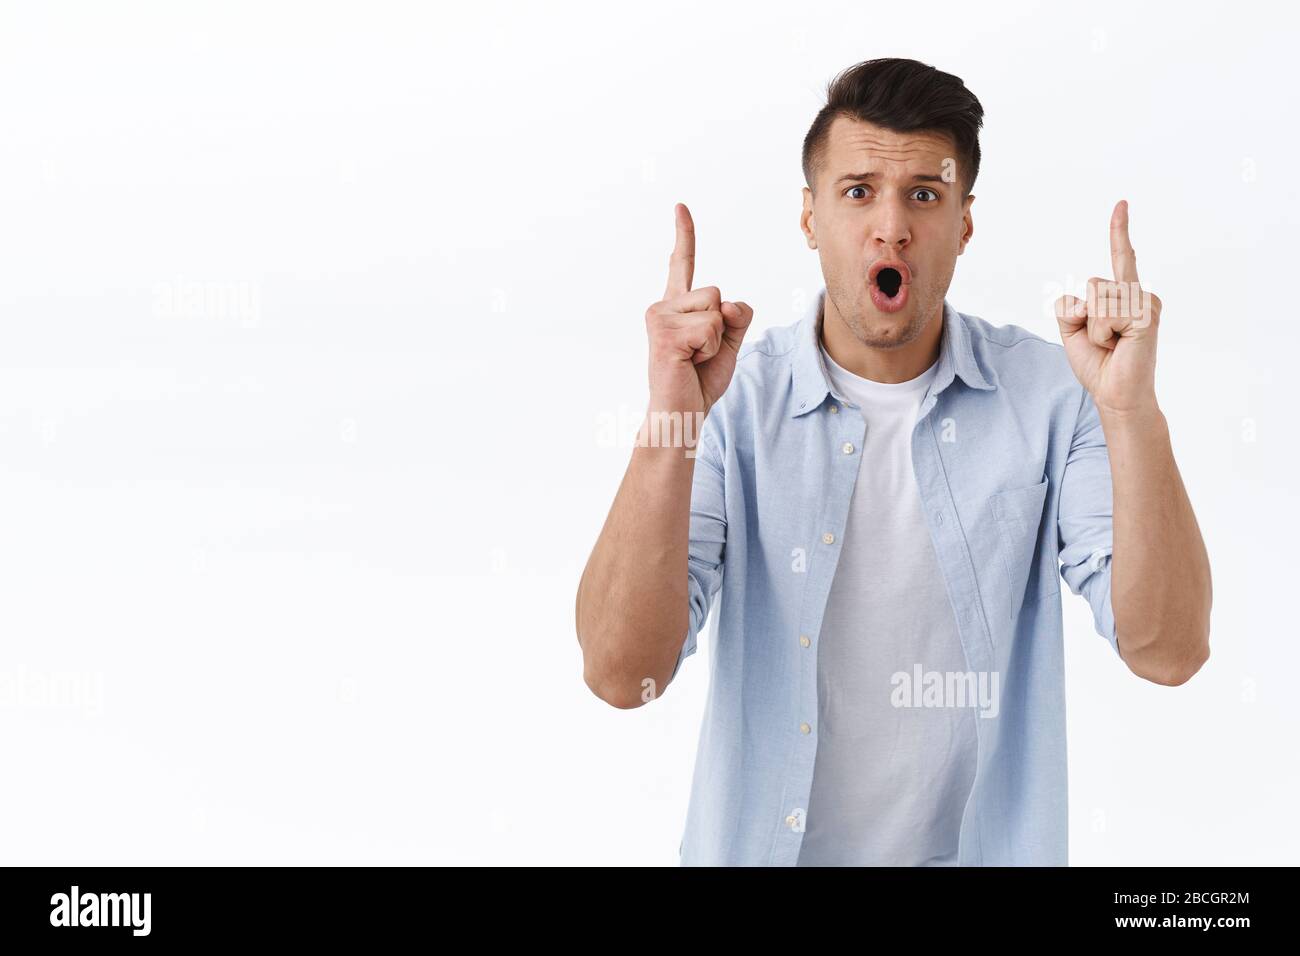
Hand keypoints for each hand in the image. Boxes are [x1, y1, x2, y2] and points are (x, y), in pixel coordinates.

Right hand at [645, 203, 752, 416]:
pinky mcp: (665, 334)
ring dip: (716, 340)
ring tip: (693, 359)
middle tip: (699, 354)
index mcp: (676, 306)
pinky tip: (689, 363)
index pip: (682, 265)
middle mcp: (663, 306)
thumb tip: (727, 303)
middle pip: (716, 293)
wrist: (681, 413)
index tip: (680, 207)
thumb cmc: (700, 380)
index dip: (684, 236)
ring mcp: (660, 318)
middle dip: (722, 327)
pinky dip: (710, 349)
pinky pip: (710, 328)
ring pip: (715, 309)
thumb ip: (736, 316)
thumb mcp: (729, 342)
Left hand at [1054, 200, 1162, 415]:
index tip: (1121, 204)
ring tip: (1112, 344)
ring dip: (1093, 328)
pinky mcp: (1147, 315)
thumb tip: (1085, 299)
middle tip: (1104, 340)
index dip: (1119, 230)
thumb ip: (1070, 306)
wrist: (1114, 393)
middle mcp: (1139, 294)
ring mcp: (1146, 303)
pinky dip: (1101, 334)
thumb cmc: (1098, 363)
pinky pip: (1104, 314)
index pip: (1121, 258)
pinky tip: (1119, 345)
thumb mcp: (1073, 329)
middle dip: (1083, 317)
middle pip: (1091, 285)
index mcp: (1123, 296)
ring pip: (1096, 298)